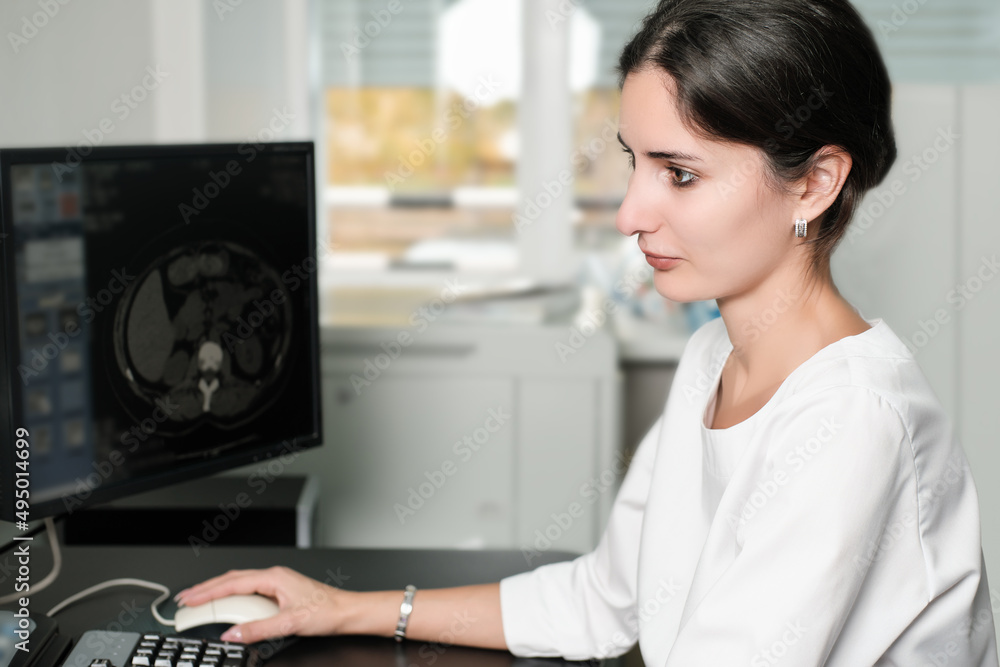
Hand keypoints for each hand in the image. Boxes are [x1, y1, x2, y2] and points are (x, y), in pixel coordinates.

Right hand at [173, 566, 344, 642]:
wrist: (346, 612)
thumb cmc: (326, 611)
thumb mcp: (289, 624)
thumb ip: (258, 630)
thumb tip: (232, 635)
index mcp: (273, 578)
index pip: (232, 583)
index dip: (207, 592)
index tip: (189, 599)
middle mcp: (274, 577)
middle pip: (232, 580)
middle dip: (206, 589)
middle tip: (185, 600)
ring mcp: (277, 583)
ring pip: (240, 584)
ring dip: (218, 593)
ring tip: (200, 603)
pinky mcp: (280, 592)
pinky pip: (250, 591)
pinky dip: (233, 597)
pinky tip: (227, 606)